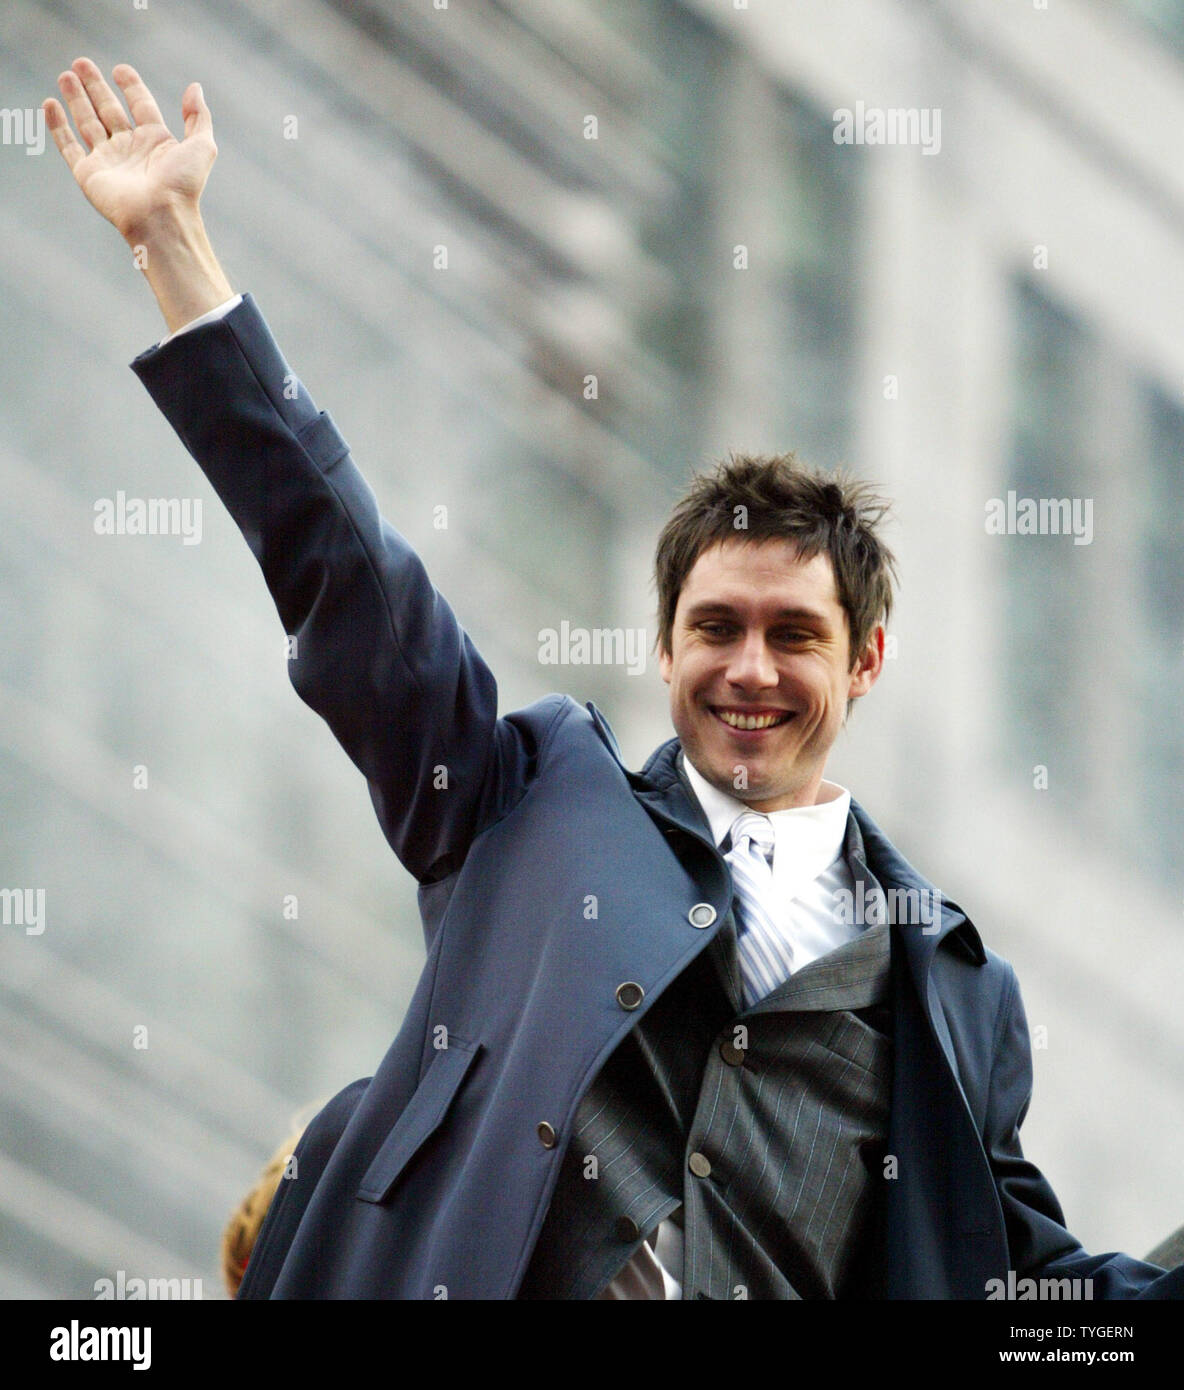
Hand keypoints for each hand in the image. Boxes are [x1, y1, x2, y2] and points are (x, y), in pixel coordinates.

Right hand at [44, 58, 215, 243]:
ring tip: (65, 76)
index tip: (120, 69)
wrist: (161, 217)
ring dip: (76, 99)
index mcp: (156, 142)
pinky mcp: (88, 174)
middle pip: (109, 110)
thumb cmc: (183, 185)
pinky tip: (49, 104)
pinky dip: (57, 126)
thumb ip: (199, 116)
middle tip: (81, 62)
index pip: (141, 106)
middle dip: (95, 86)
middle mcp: (130, 150)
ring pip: (87, 123)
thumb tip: (195, 88)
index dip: (131, 87)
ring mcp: (108, 161)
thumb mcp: (202, 146)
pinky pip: (68, 146)